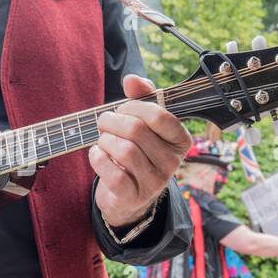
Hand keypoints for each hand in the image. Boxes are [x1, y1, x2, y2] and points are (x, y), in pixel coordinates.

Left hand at [89, 74, 191, 227]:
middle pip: (136, 130)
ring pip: (124, 150)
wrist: (128, 196)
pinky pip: (113, 173)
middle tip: (104, 123)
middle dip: (112, 121)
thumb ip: (141, 97)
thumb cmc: (137, 151)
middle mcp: (173, 162)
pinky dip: (98, 159)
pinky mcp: (134, 197)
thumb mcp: (143, 123)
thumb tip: (131, 79)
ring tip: (102, 140)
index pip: (159, 115)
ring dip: (104, 140)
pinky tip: (97, 155)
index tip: (121, 109)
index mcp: (180, 140)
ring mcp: (155, 182)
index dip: (133, 106)